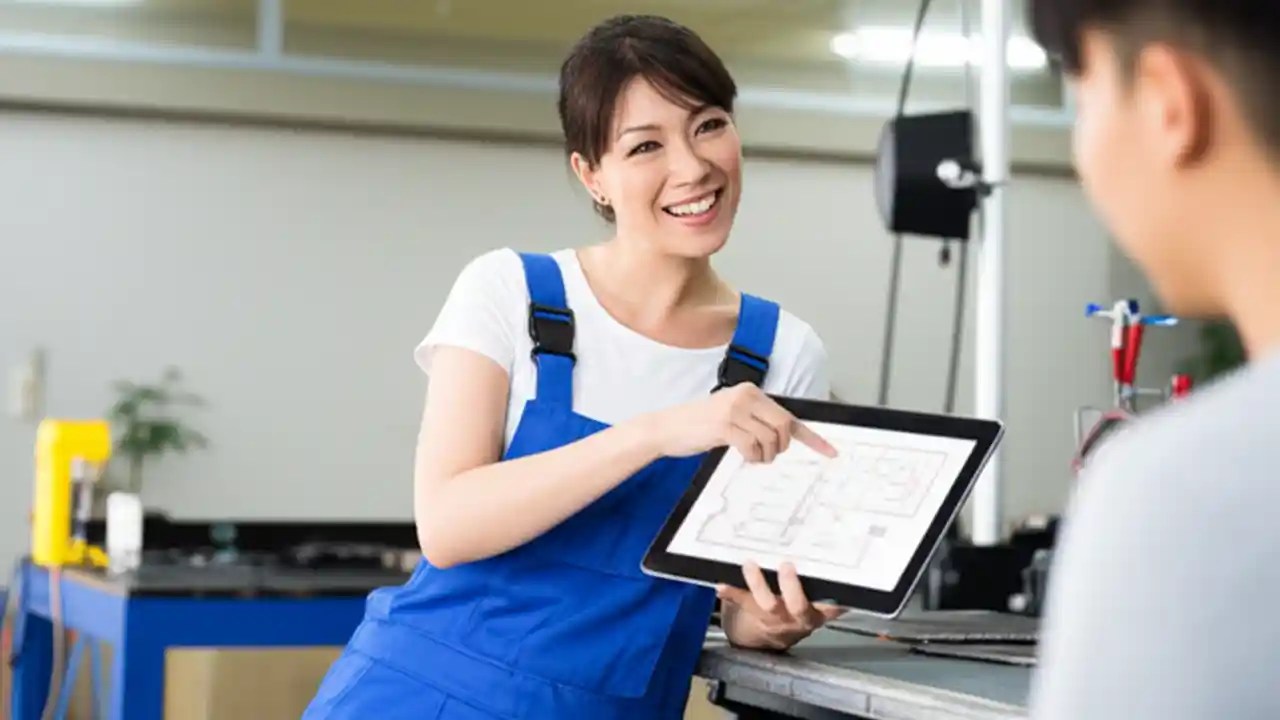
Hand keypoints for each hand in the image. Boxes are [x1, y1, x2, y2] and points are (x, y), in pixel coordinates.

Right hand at [644, 383, 836, 461]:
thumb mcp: (731, 416)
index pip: (789, 415)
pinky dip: (751, 457)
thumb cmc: (699, 425)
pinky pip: (752, 447)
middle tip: (765, 454)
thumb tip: (782, 437)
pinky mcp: (724, 425)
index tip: (830, 452)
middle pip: (784, 428)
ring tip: (749, 454)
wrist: (666, 428)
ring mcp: (735, 410)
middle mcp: (745, 396)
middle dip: (779, 447)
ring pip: (770, 440)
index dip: (812, 437)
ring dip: (764, 455)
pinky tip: (742, 455)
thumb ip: (756, 421)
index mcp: (751, 392)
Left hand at [717, 561, 844, 650]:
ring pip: (768, 604)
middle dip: (792, 587)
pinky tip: (722, 584)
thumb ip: (826, 586)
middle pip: (798, 606)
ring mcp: (775, 617)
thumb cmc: (795, 608)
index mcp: (818, 612)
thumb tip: (840, 548)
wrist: (766, 639)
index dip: (836, 599)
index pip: (832, 605)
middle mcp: (797, 617)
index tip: (835, 584)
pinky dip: (731, 591)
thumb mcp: (816, 602)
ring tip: (750, 565)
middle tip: (787, 567)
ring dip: (758, 583)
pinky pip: (742, 601)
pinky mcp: (753, 612)